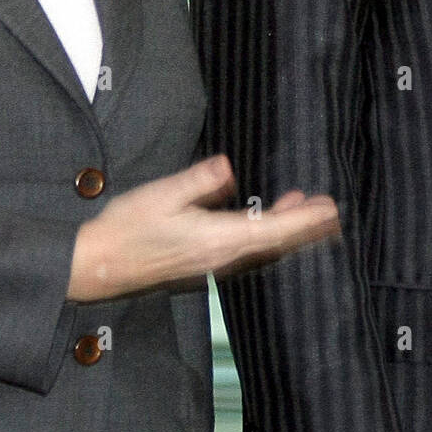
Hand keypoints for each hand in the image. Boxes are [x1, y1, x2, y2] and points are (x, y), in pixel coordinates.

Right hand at [66, 154, 339, 300]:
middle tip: (332, 211)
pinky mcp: (202, 261)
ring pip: (261, 246)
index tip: (329, 210)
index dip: (304, 220)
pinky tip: (264, 219)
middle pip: (275, 242)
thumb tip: (228, 166)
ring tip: (307, 208)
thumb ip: (198, 181)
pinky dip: (264, 233)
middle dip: (305, 227)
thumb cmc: (127, 227)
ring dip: (286, 228)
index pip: (272, 229)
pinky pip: (246, 248)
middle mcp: (221, 256)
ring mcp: (212, 262)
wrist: (99, 265)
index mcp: (216, 238)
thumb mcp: (161, 194)